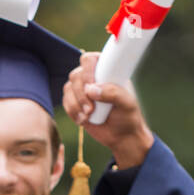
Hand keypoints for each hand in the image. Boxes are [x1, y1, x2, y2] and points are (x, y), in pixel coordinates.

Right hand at [63, 51, 154, 167]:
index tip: (90, 88)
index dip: (87, 72)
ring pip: (68, 88)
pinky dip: (72, 111)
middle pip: (76, 75)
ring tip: (88, 117)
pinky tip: (83, 120)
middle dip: (81, 94)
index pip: (90, 60)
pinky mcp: (75, 102)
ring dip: (76, 105)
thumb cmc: (127, 116)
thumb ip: (113, 93)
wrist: (121, 135)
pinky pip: (66, 102)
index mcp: (106, 69)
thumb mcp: (127, 103)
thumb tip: (91, 90)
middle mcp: (92, 76)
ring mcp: (82, 89)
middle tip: (90, 110)